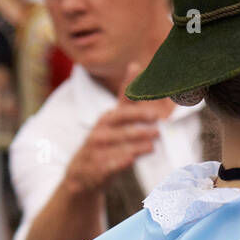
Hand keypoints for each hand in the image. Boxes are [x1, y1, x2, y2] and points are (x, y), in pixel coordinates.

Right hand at [64, 60, 171, 194]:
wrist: (81, 174)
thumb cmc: (104, 144)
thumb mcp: (112, 120)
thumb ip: (126, 98)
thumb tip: (135, 64)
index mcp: (108, 118)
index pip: (124, 106)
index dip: (137, 104)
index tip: (154, 106)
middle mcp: (101, 130)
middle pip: (123, 124)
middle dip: (140, 123)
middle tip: (158, 124)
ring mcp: (98, 149)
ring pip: (119, 144)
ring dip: (136, 144)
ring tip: (152, 145)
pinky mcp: (98, 167)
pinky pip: (111, 164)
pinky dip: (121, 161)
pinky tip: (131, 160)